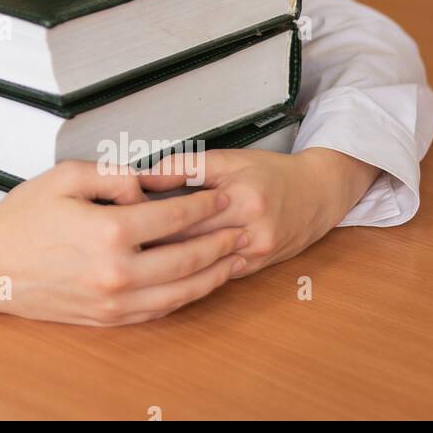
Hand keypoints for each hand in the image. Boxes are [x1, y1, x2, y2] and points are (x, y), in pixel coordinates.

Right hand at [0, 160, 246, 325]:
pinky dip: (184, 298)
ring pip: (180, 291)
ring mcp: (113, 301)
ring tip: (232, 261)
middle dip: (220, 243)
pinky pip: (158, 311)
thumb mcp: (65, 177)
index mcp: (110, 232)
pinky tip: (195, 285)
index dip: (203, 206)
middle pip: (188, 258)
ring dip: (212, 276)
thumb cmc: (20, 221)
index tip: (219, 198)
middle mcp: (117, 272)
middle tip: (239, 230)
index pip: (174, 216)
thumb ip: (114, 174)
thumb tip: (149, 183)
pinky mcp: (106, 318)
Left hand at [137, 148, 380, 275]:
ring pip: (200, 263)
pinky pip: (215, 274)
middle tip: (114, 244)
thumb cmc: (272, 173)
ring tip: (130, 259)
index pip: (184, 214)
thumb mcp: (228, 159)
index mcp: (242, 199)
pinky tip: (161, 272)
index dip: (148, 218)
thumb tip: (143, 176)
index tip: (117, 219)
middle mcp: (251, 231)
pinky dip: (189, 272)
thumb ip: (184, 166)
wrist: (318, 194)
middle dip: (150, 244)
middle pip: (189, 242)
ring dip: (166, 263)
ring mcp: (255, 254)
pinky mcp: (255, 268)